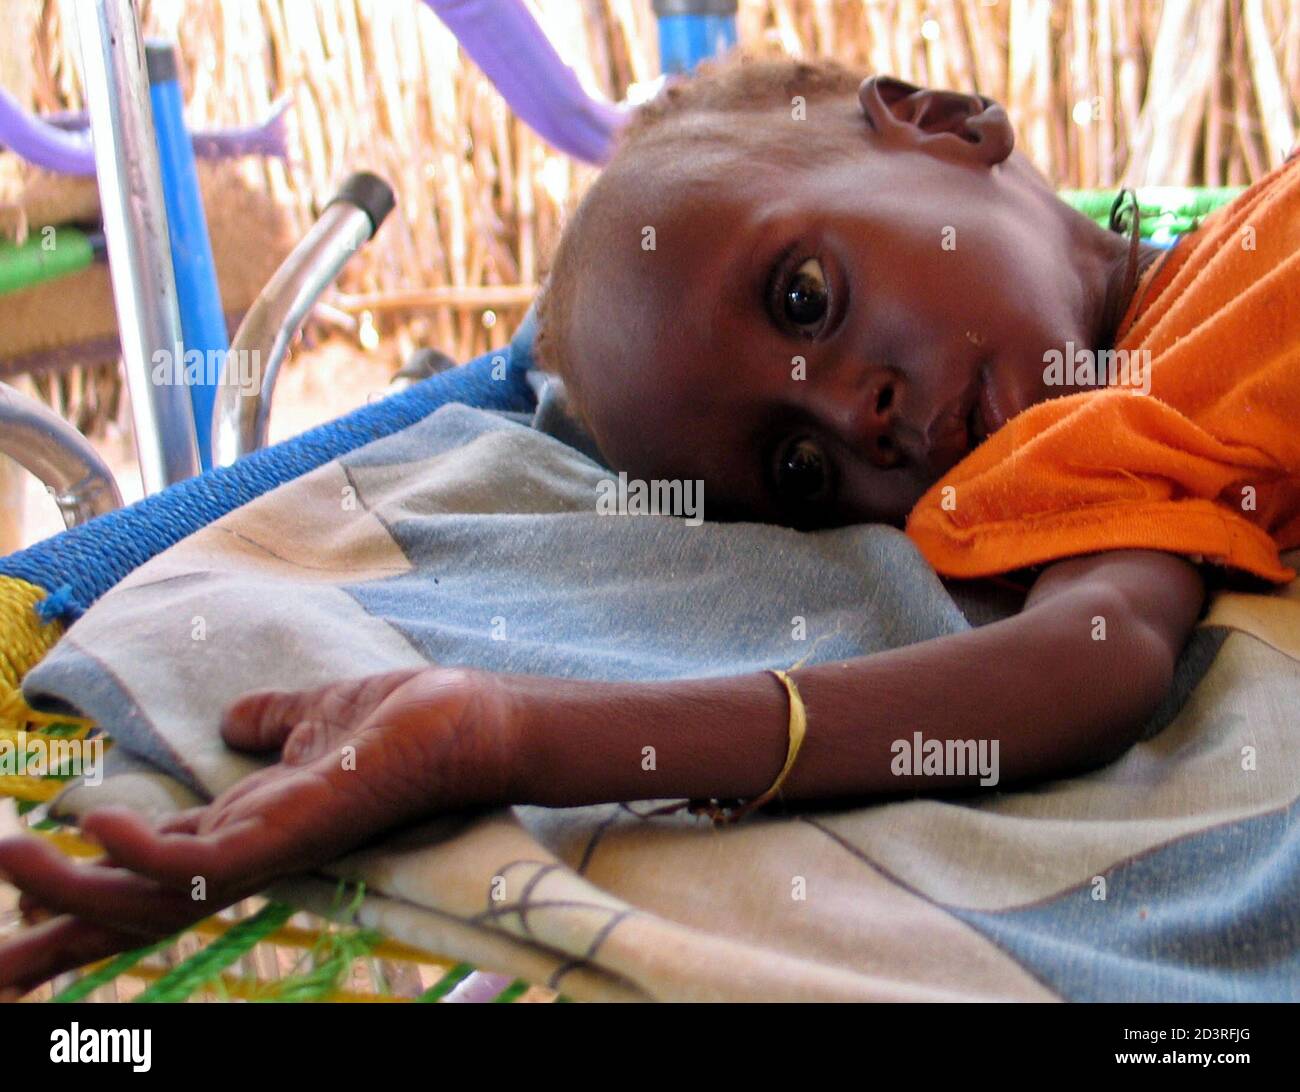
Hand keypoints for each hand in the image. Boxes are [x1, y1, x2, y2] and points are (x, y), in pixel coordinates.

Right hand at [0, 666, 520, 998]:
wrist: (469, 721)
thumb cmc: (403, 723)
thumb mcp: (314, 717)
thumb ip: (270, 724)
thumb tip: (232, 722)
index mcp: (243, 828)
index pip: (143, 873)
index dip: (77, 893)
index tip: (15, 911)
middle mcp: (245, 854)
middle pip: (129, 912)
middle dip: (51, 939)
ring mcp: (265, 851)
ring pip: (144, 897)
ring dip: (67, 884)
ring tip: (7, 858)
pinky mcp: (289, 834)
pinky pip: (197, 863)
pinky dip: (139, 852)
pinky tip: (97, 824)